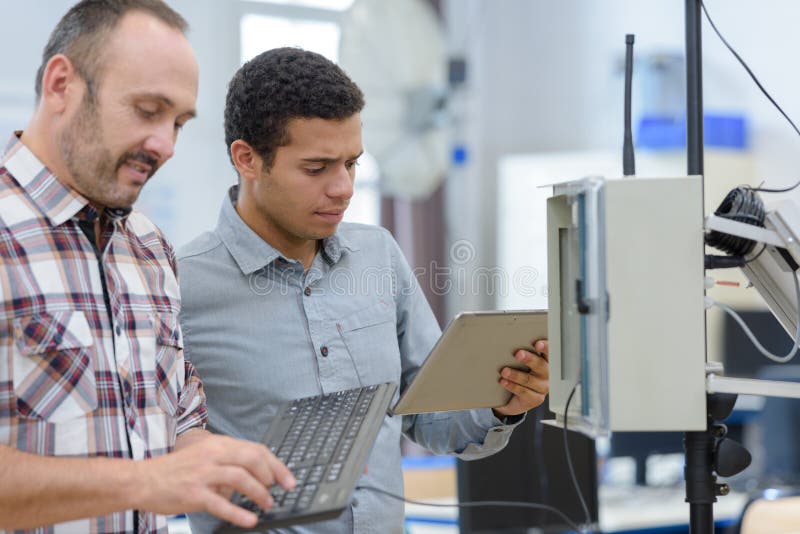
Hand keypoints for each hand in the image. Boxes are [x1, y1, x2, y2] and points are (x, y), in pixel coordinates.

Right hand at [134, 433, 294, 527]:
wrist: (141, 480)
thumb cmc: (175, 470)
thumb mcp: (205, 457)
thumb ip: (229, 462)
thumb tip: (258, 475)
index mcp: (218, 445)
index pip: (256, 449)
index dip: (276, 465)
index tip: (288, 479)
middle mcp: (213, 455)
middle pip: (252, 459)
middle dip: (272, 476)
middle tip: (280, 491)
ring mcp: (203, 474)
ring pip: (241, 478)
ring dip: (259, 493)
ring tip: (267, 504)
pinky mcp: (193, 494)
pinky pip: (221, 504)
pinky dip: (238, 513)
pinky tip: (250, 520)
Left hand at [493, 339, 548, 417]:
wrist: (514, 397)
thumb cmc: (518, 372)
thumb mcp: (520, 362)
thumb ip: (520, 353)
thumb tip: (508, 343)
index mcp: (545, 360)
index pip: (548, 351)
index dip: (545, 347)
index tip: (537, 344)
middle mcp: (547, 373)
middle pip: (540, 365)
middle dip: (529, 359)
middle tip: (518, 354)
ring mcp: (542, 387)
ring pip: (529, 380)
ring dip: (516, 375)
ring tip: (504, 371)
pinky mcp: (536, 399)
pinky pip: (524, 392)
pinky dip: (512, 386)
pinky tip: (503, 382)